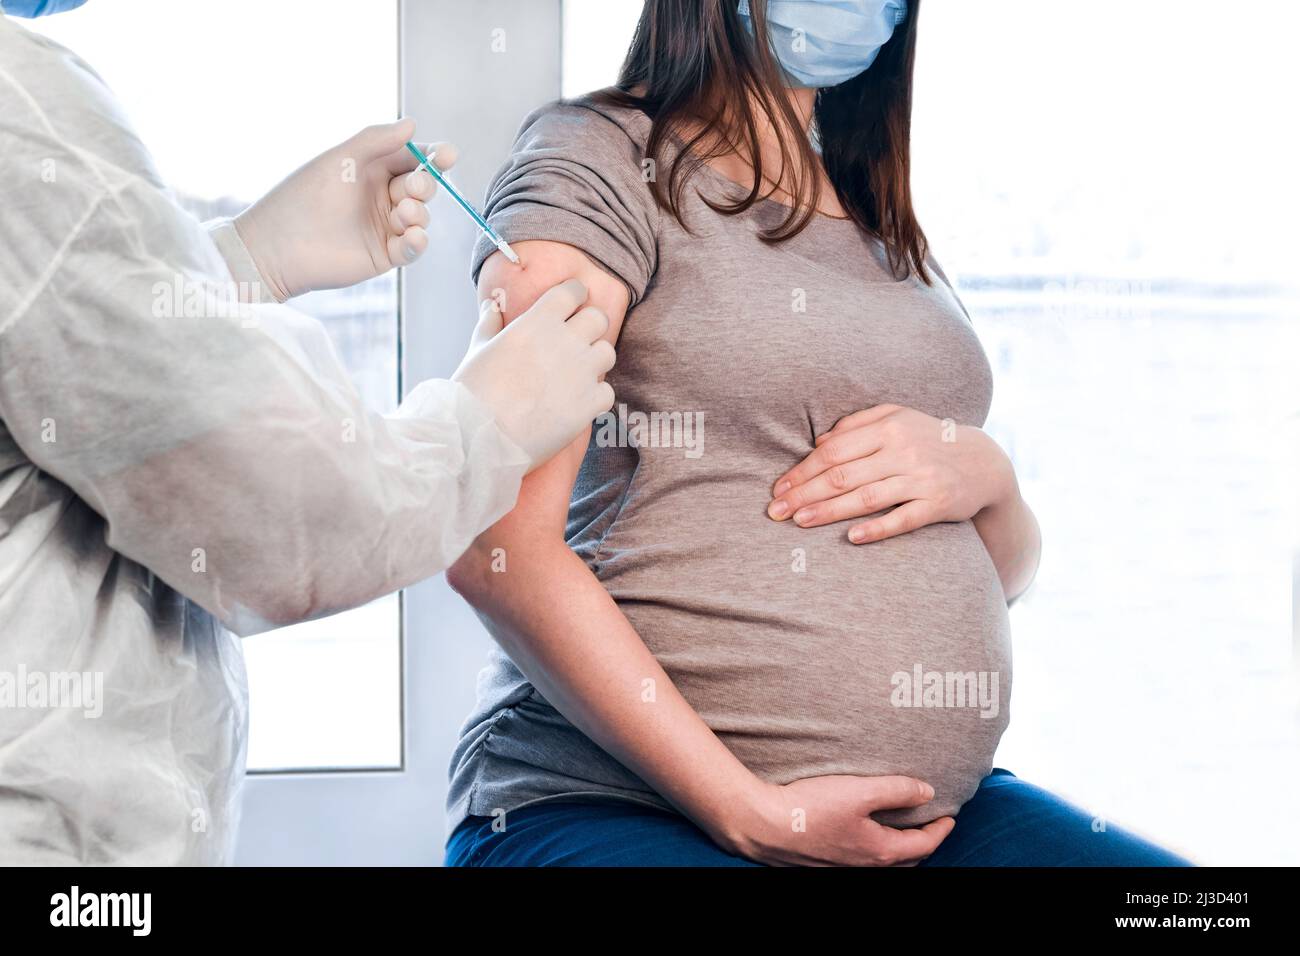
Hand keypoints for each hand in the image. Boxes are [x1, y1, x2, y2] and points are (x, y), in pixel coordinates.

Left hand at [233, 119, 452, 299]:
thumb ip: (377, 140)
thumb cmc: (303, 196)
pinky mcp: (385, 255)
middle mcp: (382, 196)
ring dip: (418, 213)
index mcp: (372, 169)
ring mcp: (385, 226)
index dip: (433, 156)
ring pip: (421, 216)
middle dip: (425, 185)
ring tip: (402, 214)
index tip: (447, 155)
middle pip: (422, 186)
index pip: (412, 159)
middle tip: (413, 188)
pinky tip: (411, 237)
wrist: (279, 246)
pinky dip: (418, 242)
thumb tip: (413, 125)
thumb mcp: (341, 159)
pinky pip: (413, 248)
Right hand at [452, 279, 615, 469]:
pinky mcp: (589, 405)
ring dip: (595, 360)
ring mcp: (580, 373)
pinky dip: (595, 396)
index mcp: (537, 321)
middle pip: (597, 318)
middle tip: (577, 341)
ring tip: (577, 374)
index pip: (572, 292)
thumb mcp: (477, 350)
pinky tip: (578, 402)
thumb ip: (490, 325)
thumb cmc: (472, 393)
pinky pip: (607, 391)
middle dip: (589, 327)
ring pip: (607, 353)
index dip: (573, 296)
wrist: (478, 438)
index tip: (571, 305)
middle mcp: (565, 342)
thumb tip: (492, 306)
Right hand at [718, 775, 953, 866]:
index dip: (940, 830)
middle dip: (923, 845)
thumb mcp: (858, 791)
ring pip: (882, 863)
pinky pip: (860, 860)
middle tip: (930, 827)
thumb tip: (928, 792)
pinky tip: (862, 833)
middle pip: (906, 861)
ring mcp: (842, 867)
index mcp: (879, 851)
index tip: (949, 817)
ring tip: (899, 830)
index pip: (923, 846)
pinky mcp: (824, 862)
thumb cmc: (810, 809)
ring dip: (898, 849)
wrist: (763, 826)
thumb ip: (896, 790)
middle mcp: (864, 866)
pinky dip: (873, 849)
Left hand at [768, 404, 1016, 543]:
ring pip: (866, 497)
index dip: (802, 471)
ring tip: (799, 522)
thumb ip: (857, 424)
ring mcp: (921, 478)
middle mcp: (903, 451)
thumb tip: (819, 442)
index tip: (779, 489)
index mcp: (888, 427)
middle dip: (804, 494)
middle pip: (843, 475)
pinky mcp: (938, 504)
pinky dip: (877, 528)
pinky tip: (852, 538)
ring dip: (829, 511)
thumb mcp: (897, 418)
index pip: (833, 451)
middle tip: (776, 511)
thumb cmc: (929, 439)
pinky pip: (903, 519)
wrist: (985, 463)